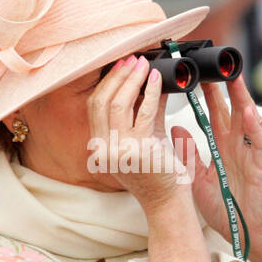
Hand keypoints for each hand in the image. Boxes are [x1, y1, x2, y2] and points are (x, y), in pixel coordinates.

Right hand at [88, 55, 207, 261]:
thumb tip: (152, 81)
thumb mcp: (146, 139)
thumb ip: (145, 112)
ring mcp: (119, 150)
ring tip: (144, 65)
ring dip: (132, 80)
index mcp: (100, 146)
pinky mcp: (139, 150)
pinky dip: (151, 92)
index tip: (120, 66)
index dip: (107, 83)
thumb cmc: (158, 174)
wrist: (168, 202)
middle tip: (132, 59)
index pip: (94, 107)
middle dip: (117, 76)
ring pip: (117, 104)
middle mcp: (104, 148)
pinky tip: (158, 81)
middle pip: (101, 102)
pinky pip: (143, 113)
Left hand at [172, 75, 261, 261]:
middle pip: (229, 108)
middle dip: (222, 85)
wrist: (242, 232)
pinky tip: (248, 111)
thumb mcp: (196, 177)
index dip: (206, 93)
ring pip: (246, 118)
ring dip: (241, 97)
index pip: (213, 112)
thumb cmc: (222, 206)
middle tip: (213, 62)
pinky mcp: (259, 165)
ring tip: (233, 76)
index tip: (195, 73)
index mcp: (220, 145)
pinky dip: (253, 126)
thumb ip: (188, 152)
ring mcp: (248, 152)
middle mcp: (235, 144)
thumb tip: (174, 127)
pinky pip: (257, 142)